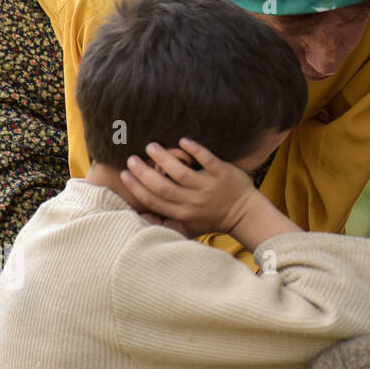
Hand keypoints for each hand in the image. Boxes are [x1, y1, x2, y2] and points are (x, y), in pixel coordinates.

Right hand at [120, 137, 256, 236]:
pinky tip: (182, 140)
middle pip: (162, 186)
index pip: (153, 200)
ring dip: (164, 158)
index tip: (124, 174)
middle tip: (132, 158)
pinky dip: (194, 149)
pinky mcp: (222, 174)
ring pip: (181, 172)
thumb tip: (140, 215)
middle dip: (143, 172)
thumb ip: (167, 222)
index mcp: (182, 213)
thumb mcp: (189, 227)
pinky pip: (207, 160)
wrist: (245, 214)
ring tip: (151, 146)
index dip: (136, 187)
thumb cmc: (213, 219)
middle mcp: (193, 201)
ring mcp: (208, 187)